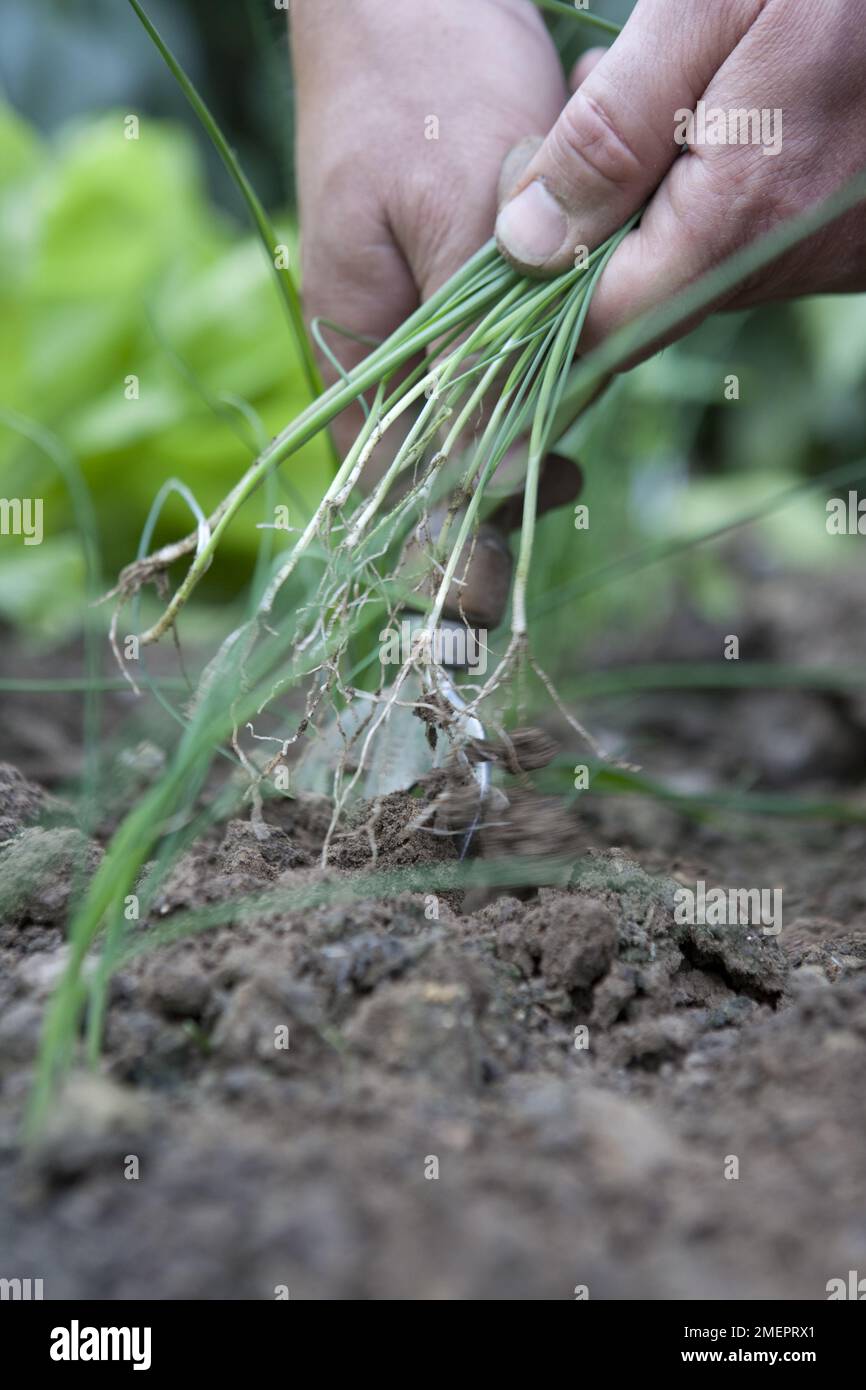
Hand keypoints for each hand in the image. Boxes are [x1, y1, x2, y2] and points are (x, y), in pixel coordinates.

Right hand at [291, 0, 566, 464]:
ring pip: (469, 406)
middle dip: (508, 457)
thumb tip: (489, 474)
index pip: (388, 482)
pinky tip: (572, 324)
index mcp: (351, 343)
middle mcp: (372, 345)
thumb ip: (471, 350)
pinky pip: (489, 349)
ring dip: (531, 402)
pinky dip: (536, 346)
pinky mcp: (444, 284)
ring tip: (582, 380)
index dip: (454, 519)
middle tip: (579, 445)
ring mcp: (406, 315)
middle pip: (433, 454)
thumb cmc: (424, 83)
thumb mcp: (455, 217)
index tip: (536, 503)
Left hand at [495, 0, 865, 354]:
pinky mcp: (852, 243)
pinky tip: (727, 105)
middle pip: (646, 295)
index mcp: (740, 216)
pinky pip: (751, 240)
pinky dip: (714, 186)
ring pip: (696, 265)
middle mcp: (787, 261)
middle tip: (603, 95)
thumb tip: (524, 244)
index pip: (602, 325)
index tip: (527, 192)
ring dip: (655, 192)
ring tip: (672, 85)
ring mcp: (830, 258)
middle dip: (599, 213)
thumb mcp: (706, 8)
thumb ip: (608, 133)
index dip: (543, 281)